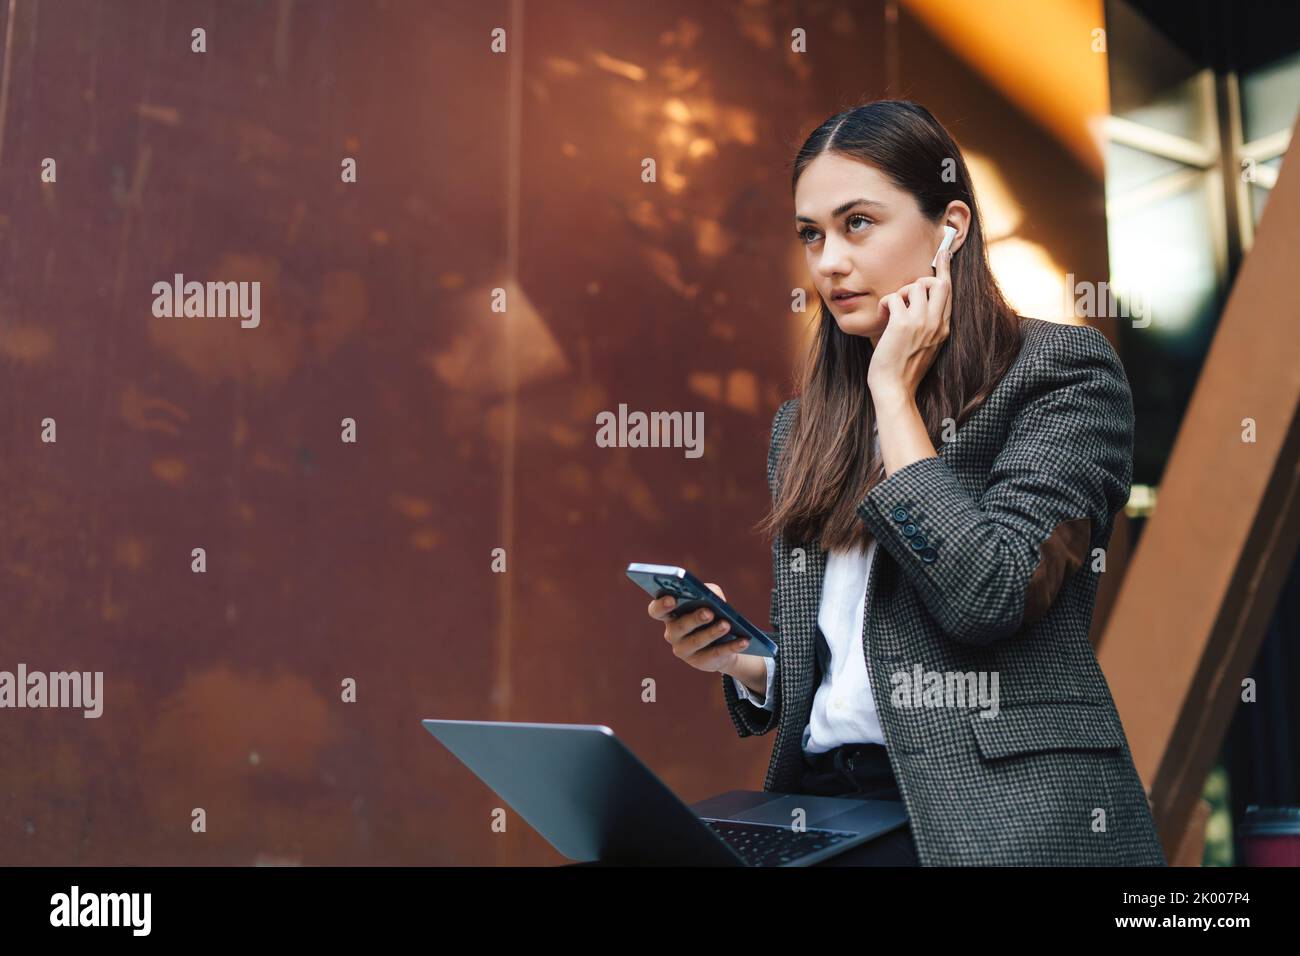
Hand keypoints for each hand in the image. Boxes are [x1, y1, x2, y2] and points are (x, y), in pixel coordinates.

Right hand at [646, 582, 749, 673]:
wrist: (722, 643)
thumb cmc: (712, 613)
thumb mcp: (710, 600)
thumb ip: (709, 592)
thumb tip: (712, 595)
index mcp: (669, 615)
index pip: (656, 610)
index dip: (661, 605)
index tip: (672, 599)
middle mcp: (672, 634)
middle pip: (678, 627)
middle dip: (693, 619)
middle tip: (709, 612)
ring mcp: (685, 651)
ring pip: (697, 642)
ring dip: (712, 633)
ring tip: (727, 624)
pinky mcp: (701, 662)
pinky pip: (716, 654)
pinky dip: (731, 647)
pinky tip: (744, 641)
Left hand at [866, 246, 952, 401]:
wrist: (895, 388)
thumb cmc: (903, 369)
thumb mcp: (924, 344)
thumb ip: (926, 325)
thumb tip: (915, 304)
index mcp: (944, 328)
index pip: (949, 292)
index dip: (946, 270)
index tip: (944, 252)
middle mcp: (937, 323)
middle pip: (939, 283)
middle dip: (922, 280)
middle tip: (906, 295)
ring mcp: (922, 322)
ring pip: (916, 286)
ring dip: (900, 294)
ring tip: (892, 313)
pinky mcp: (903, 324)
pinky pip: (894, 298)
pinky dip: (884, 304)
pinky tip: (882, 319)